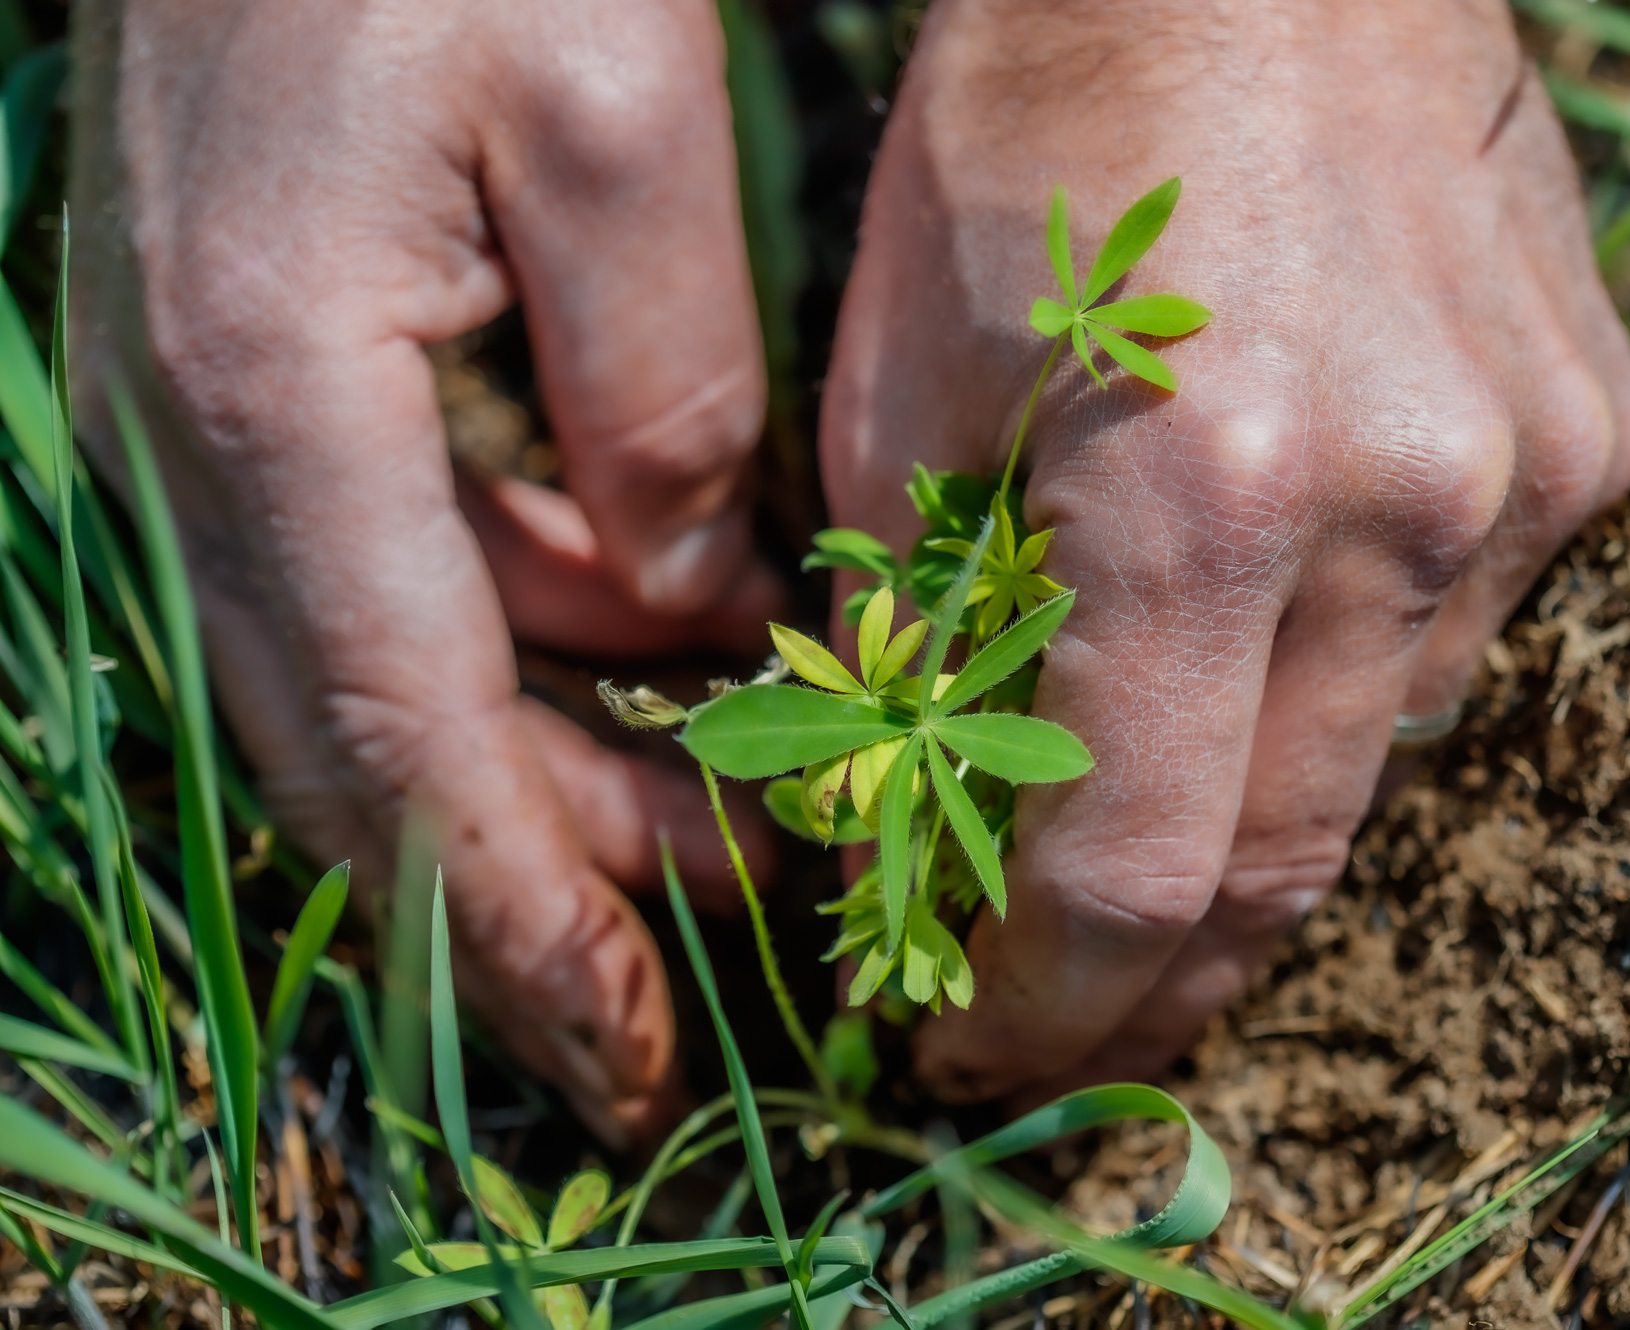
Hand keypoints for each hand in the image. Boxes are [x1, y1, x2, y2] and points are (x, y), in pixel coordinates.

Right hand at [69, 0, 778, 1143]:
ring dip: (548, 765)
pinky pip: (387, 562)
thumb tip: (690, 598)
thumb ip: (656, 397)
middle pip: (374, 750)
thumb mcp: (616, 124)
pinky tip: (661, 627)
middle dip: (544, 883)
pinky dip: (525, 632)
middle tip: (726, 943)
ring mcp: (206, 398)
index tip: (631, 1058)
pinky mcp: (253, 356)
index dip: (524, 929)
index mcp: (278, 391)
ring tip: (728, 812)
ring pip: (380, 671)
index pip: (410, 749)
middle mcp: (201, 431)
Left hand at [822, 0, 1629, 1101]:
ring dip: (1251, 837)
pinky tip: (1266, 666)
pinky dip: (1343, 696)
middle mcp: (1405, 508)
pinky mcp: (1588, 440)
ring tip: (1145, 853)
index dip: (1046, 996)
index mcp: (1205, 496)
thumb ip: (921, 631)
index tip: (971, 1042)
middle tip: (1063, 1016)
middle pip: (1285, 862)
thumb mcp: (904, 389)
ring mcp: (1523, 476)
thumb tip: (922, 818)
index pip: (1133, 866)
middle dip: (1159, 979)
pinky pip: (1457, 637)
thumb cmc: (1034, 134)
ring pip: (1380, 763)